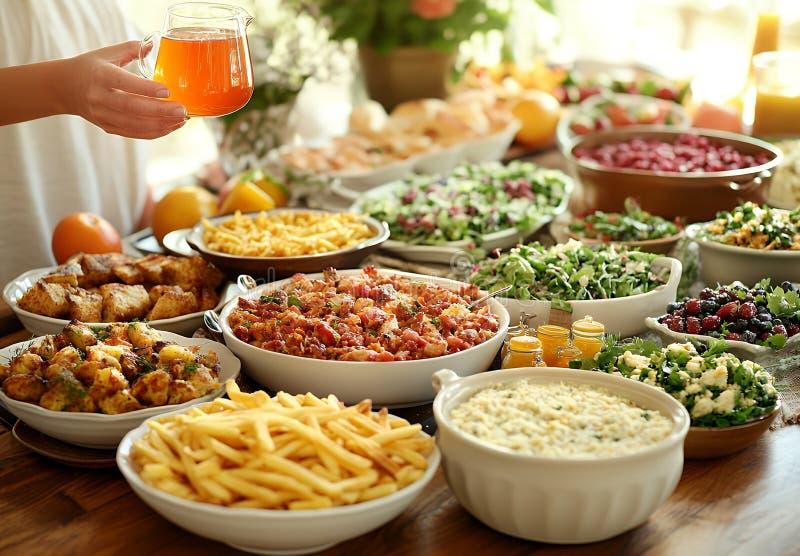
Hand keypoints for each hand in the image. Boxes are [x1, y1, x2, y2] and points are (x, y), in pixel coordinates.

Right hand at [64, 40, 186, 138]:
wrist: (64, 88)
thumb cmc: (91, 67)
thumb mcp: (107, 53)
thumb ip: (131, 49)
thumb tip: (155, 44)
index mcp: (100, 75)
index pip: (124, 83)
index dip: (146, 88)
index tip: (168, 91)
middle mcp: (100, 98)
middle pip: (132, 108)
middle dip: (160, 111)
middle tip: (182, 110)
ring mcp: (103, 115)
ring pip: (135, 125)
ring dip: (161, 125)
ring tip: (181, 119)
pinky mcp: (108, 127)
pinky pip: (135, 134)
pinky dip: (155, 132)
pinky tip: (171, 126)